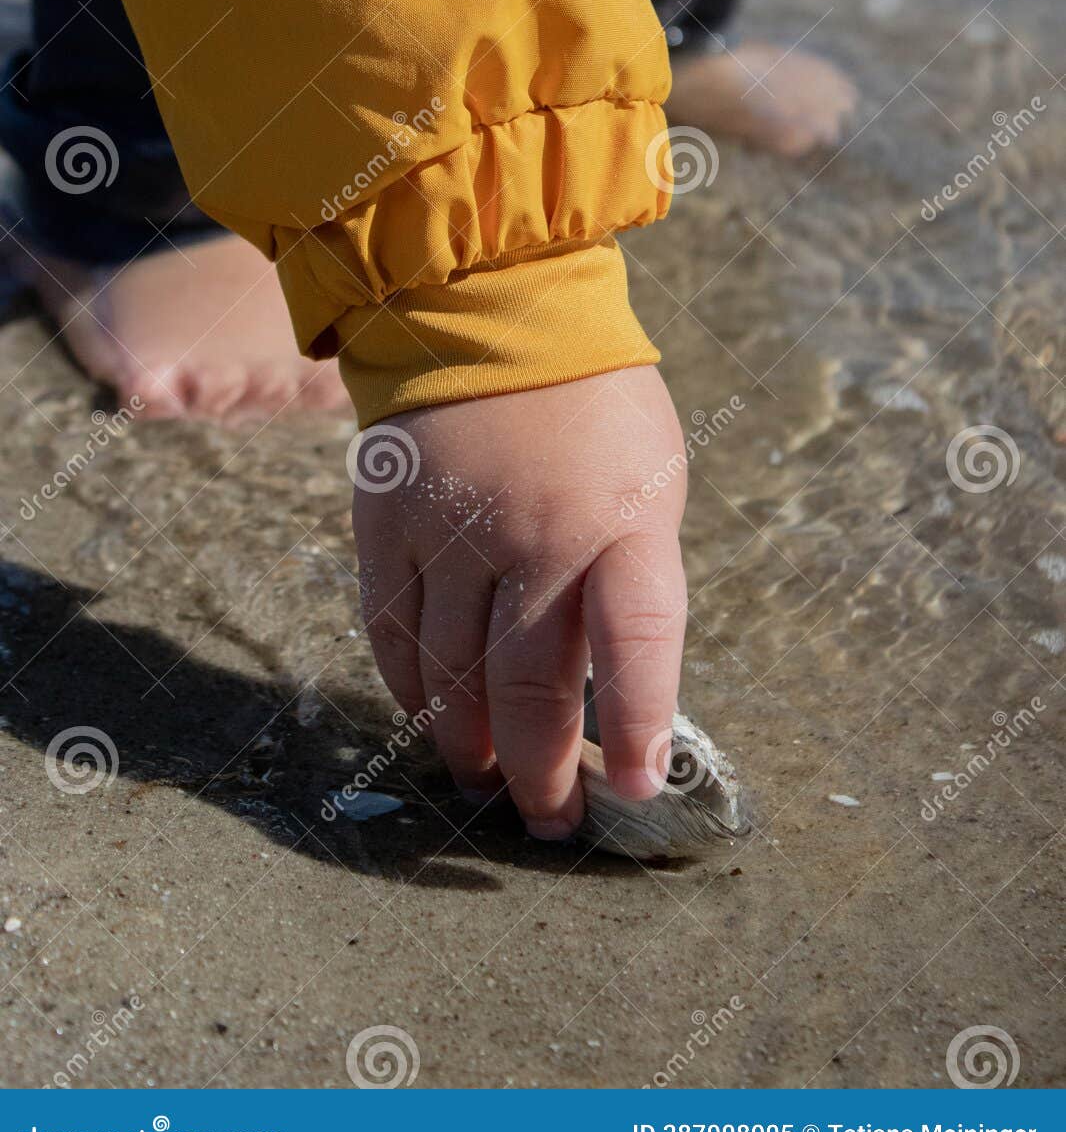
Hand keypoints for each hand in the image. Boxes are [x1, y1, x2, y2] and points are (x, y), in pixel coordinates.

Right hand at [351, 367, 687, 839]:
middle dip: (539, 772)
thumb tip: (619, 694)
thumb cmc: (595, 412)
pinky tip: (426, 715)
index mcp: (625, 520)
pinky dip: (408, 688)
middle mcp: (538, 532)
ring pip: (451, 674)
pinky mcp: (388, 522)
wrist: (493, 313)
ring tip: (484, 777)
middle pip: (530, 685)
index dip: (638, 729)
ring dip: (468, 743)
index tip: (634, 792)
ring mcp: (454, 529)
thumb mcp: (650, 484)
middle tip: (545, 819)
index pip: (638, 646)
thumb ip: (634, 579)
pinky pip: (391, 631)